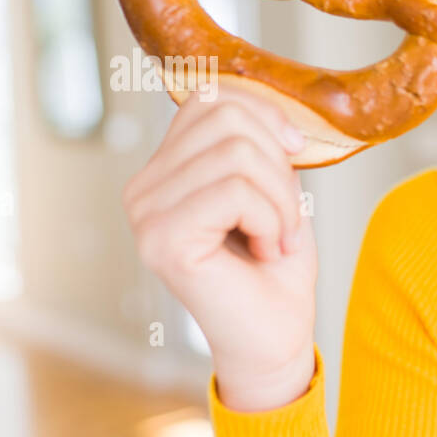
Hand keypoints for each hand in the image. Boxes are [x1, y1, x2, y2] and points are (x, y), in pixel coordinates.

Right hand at [122, 76, 318, 410]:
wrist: (277, 336)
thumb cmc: (277, 267)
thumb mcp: (274, 186)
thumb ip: (257, 141)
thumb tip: (261, 100)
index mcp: (164, 170)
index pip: (209, 99)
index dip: (265, 115)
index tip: (295, 154)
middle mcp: (142, 189)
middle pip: (225, 119)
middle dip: (278, 165)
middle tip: (285, 217)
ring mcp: (144, 215)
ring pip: (236, 154)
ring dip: (280, 200)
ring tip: (276, 239)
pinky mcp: (162, 241)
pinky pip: (235, 192)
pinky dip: (271, 220)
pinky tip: (265, 252)